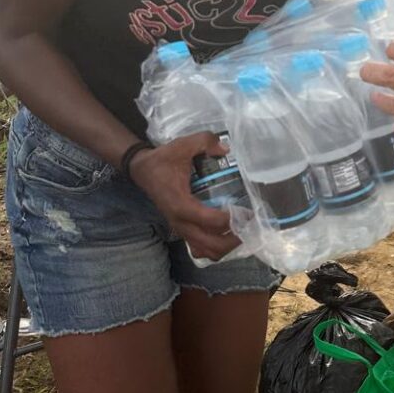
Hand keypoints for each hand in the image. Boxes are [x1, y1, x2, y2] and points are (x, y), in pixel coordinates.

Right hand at [129, 133, 242, 260]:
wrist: (143, 170)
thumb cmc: (163, 160)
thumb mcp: (182, 145)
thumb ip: (204, 141)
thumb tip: (225, 149)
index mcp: (180, 204)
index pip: (210, 221)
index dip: (232, 219)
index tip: (249, 211)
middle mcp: (180, 222)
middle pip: (211, 245)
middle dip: (233, 239)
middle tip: (251, 226)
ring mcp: (180, 229)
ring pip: (206, 251)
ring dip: (226, 247)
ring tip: (242, 232)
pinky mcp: (182, 230)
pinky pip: (200, 248)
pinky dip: (216, 247)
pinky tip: (228, 235)